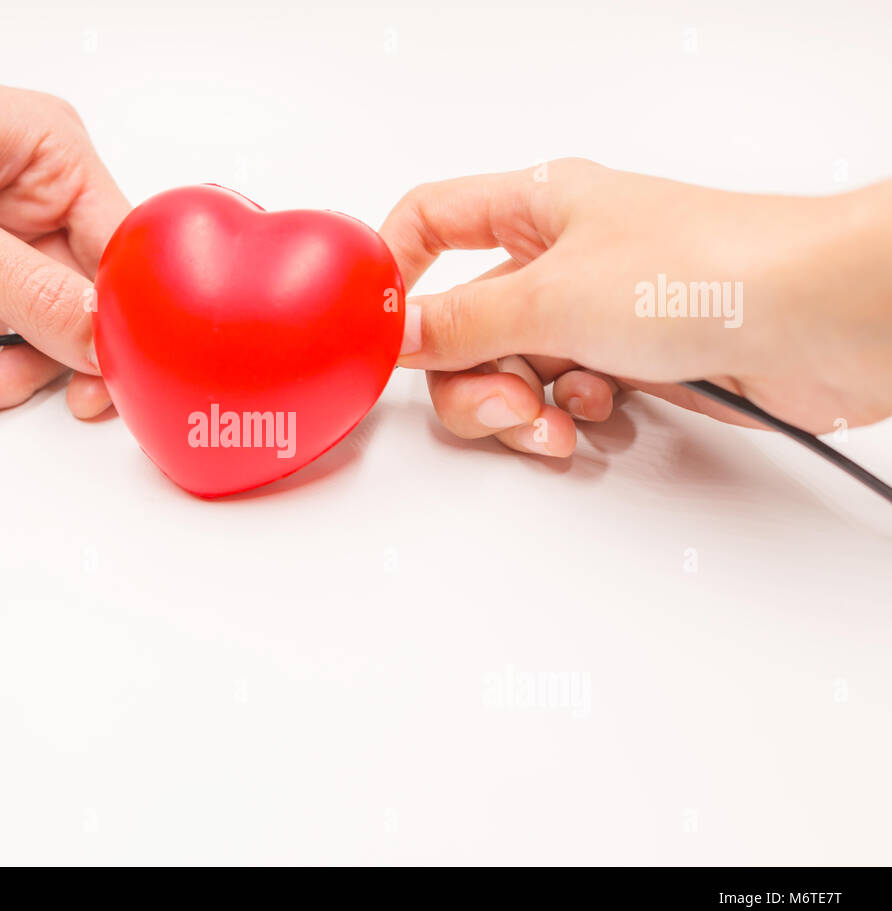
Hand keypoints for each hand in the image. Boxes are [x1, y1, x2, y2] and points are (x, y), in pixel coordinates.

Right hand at [380, 159, 891, 455]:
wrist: (818, 321)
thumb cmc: (707, 270)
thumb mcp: (549, 298)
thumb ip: (457, 324)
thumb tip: (391, 335)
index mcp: (535, 206)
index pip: (430, 220)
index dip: (394, 272)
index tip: (377, 332)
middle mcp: (560, 256)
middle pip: (462, 323)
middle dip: (470, 378)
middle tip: (504, 403)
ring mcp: (594, 311)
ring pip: (510, 370)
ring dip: (523, 408)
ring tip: (562, 418)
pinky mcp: (628, 360)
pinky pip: (560, 395)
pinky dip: (570, 415)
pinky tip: (606, 412)